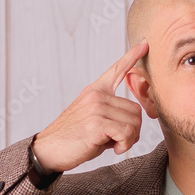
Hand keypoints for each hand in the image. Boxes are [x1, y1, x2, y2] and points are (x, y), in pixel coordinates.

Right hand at [31, 41, 148, 172]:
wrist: (49, 149)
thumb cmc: (74, 137)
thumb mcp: (93, 118)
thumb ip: (112, 112)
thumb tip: (135, 119)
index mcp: (95, 91)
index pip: (117, 70)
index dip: (132, 57)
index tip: (144, 44)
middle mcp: (97, 95)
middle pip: (136, 110)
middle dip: (132, 130)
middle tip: (118, 140)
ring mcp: (96, 108)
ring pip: (134, 123)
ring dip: (129, 139)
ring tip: (114, 144)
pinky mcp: (97, 123)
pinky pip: (127, 133)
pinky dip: (125, 145)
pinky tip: (114, 148)